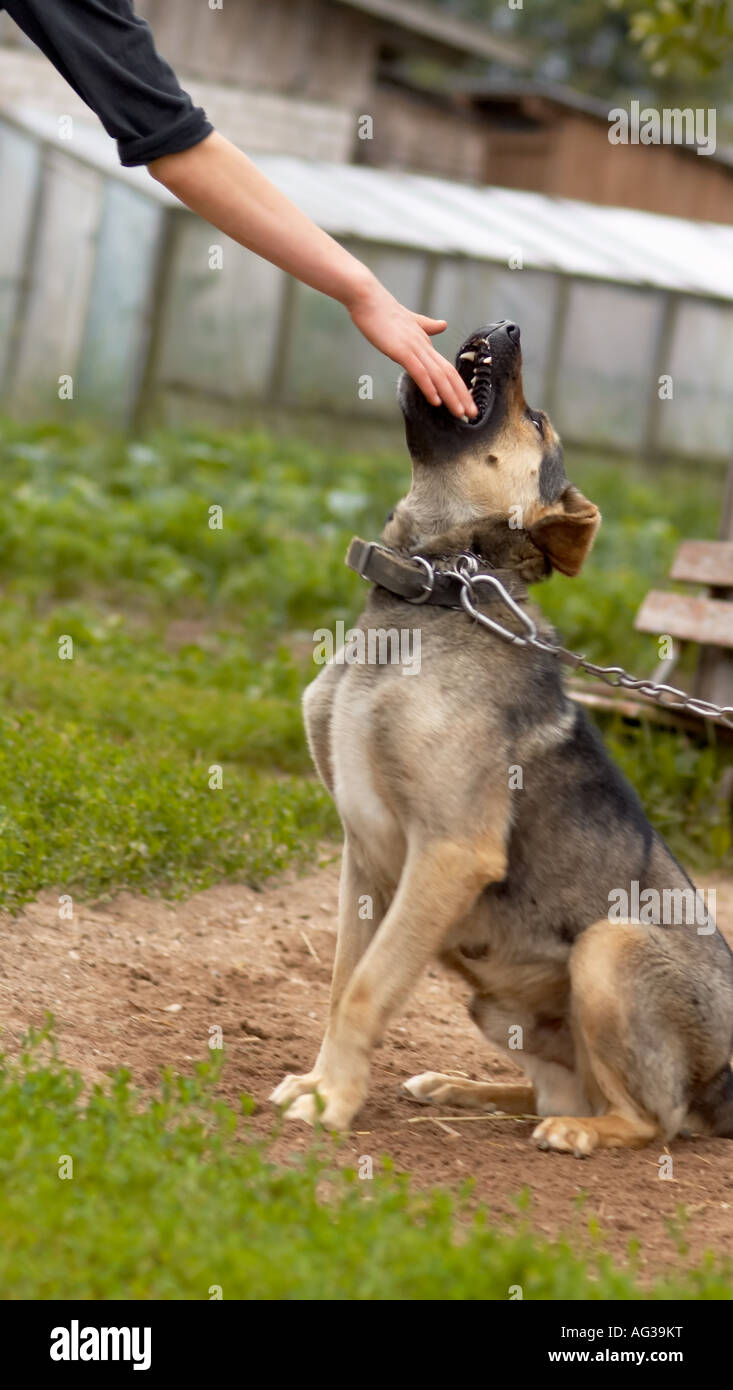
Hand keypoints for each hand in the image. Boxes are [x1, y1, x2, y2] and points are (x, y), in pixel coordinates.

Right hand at [345, 274, 477, 419]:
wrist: (368, 298)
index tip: (467, 403)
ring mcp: (414, 348)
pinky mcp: (401, 350)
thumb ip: (427, 326)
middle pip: (448, 374)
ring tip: (460, 412)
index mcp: (426, 343)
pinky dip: (429, 387)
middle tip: (472, 414)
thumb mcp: (409, 321)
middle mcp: (424, 346)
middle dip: (462, 396)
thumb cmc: (383, 311)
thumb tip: (443, 325)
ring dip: (450, 396)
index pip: (447, 369)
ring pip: (438, 375)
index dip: (459, 387)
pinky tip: (436, 401)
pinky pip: (419, 371)